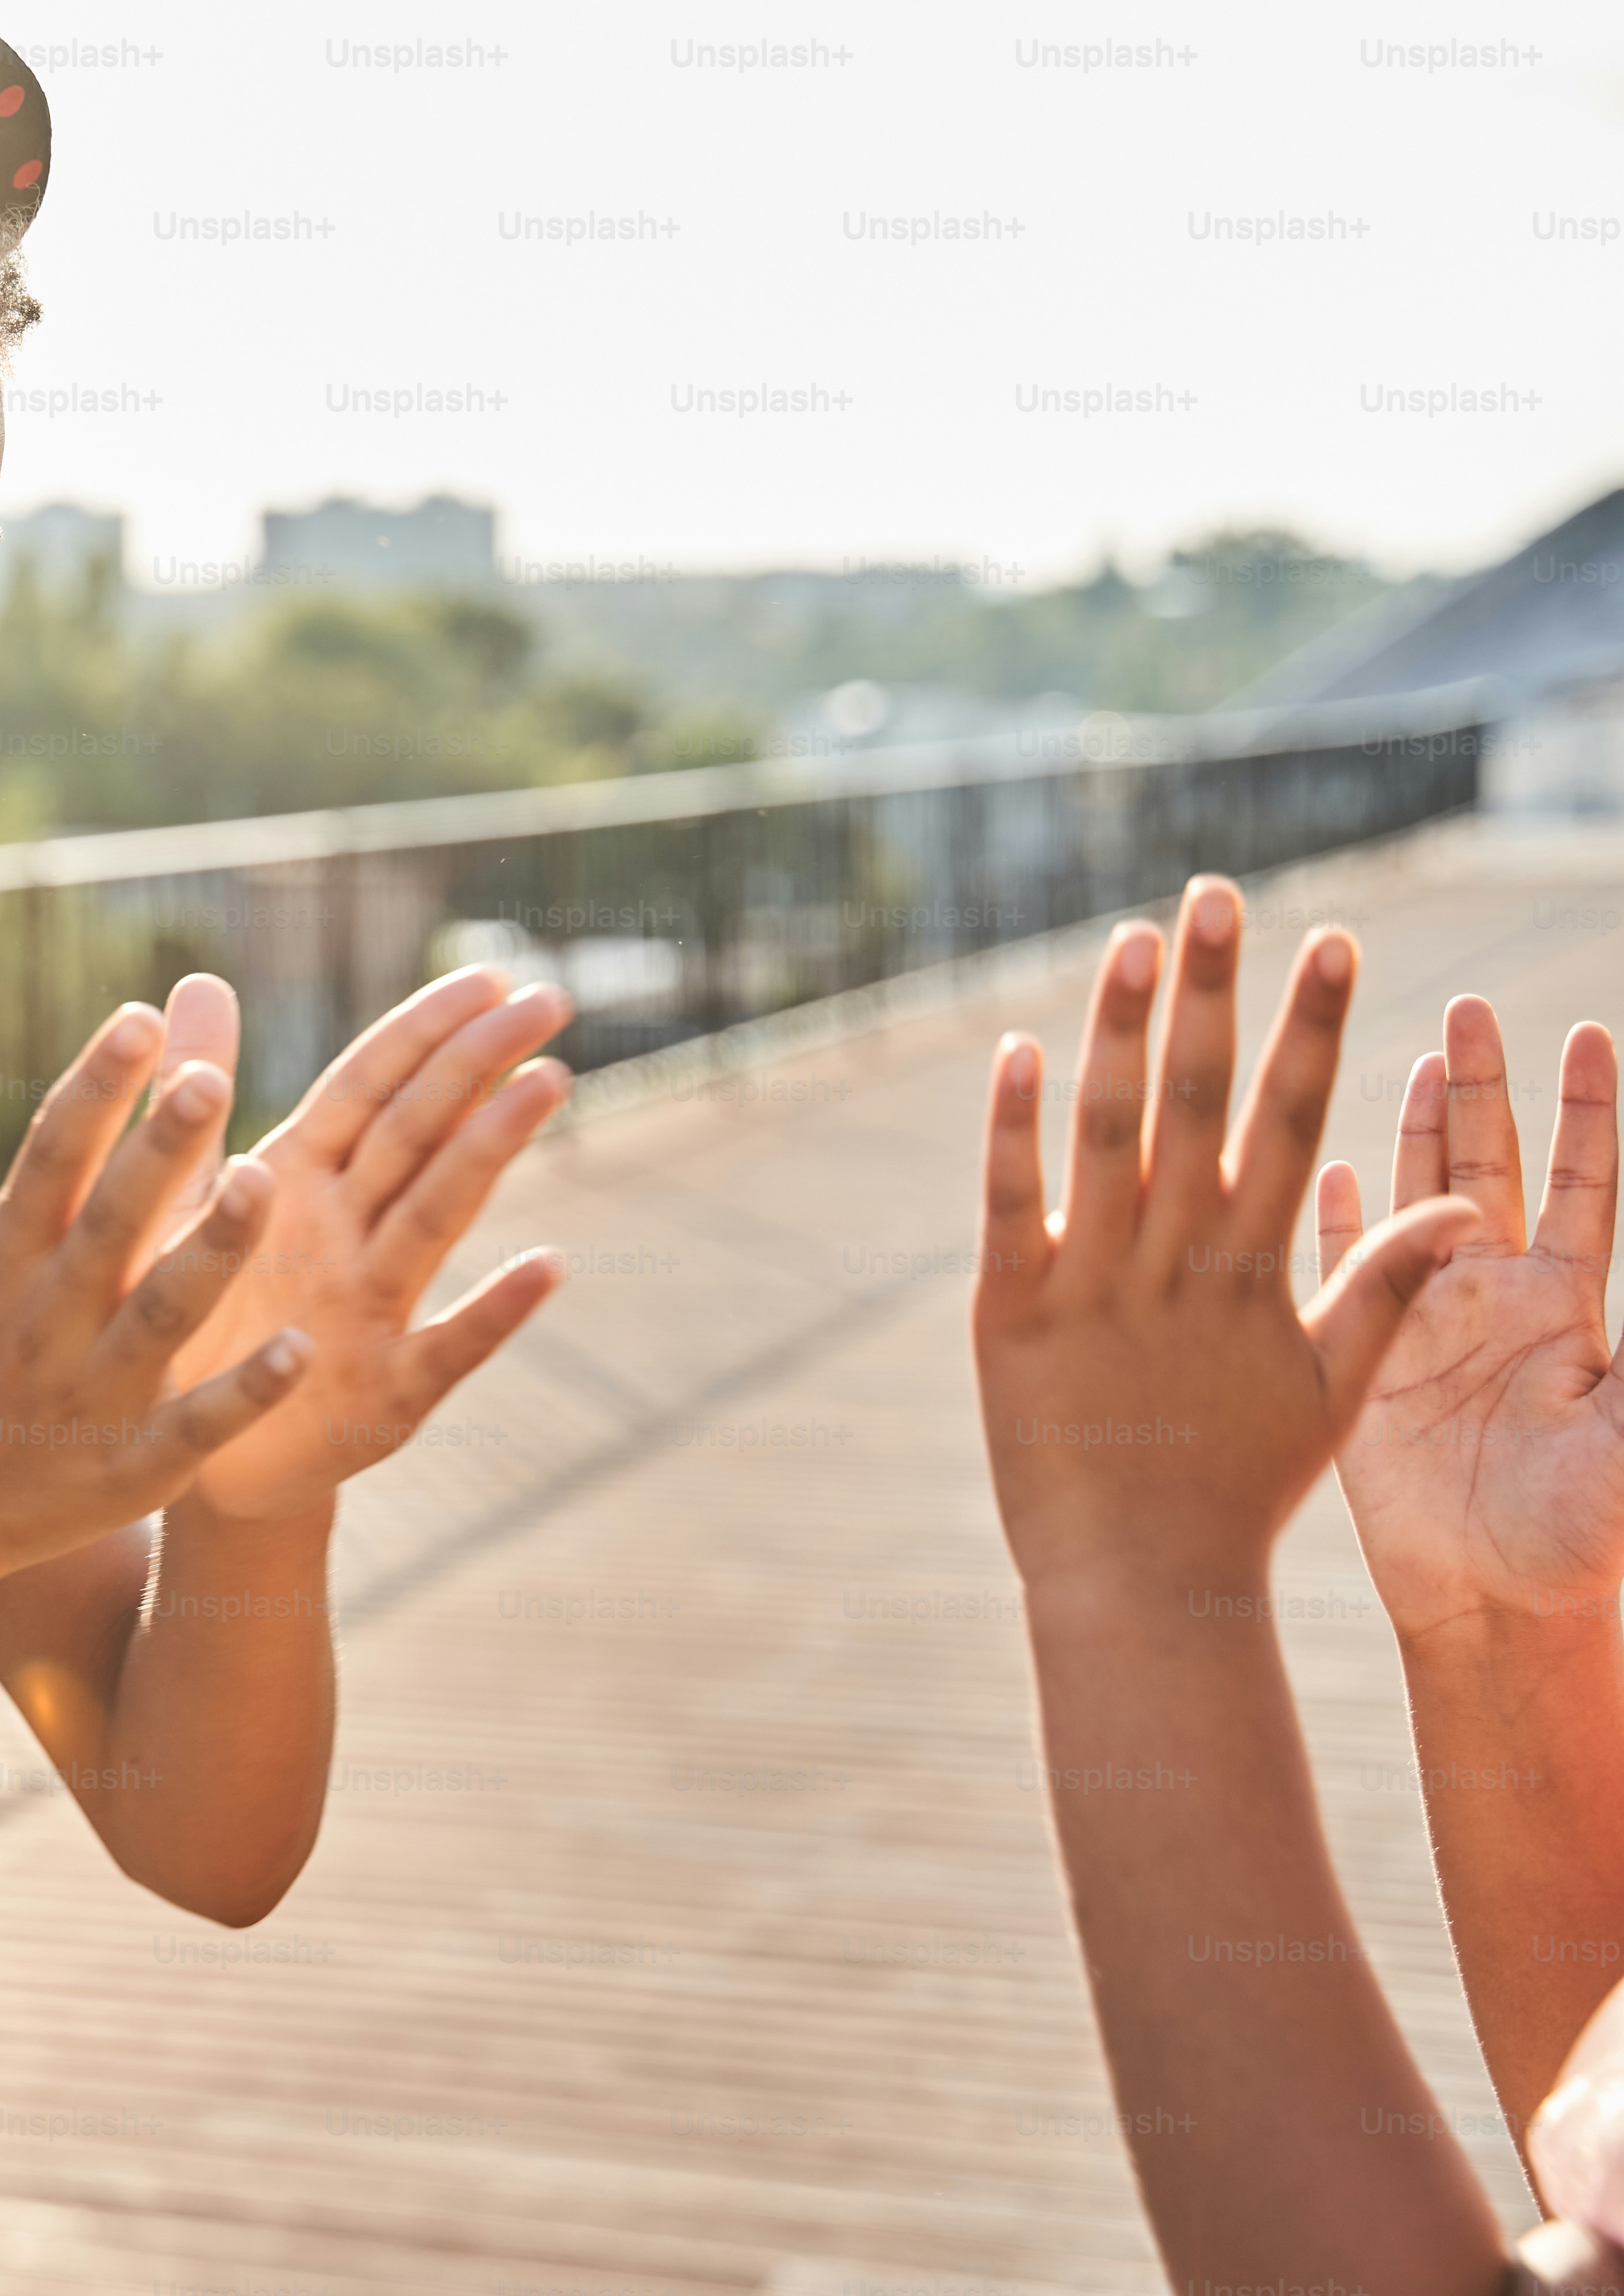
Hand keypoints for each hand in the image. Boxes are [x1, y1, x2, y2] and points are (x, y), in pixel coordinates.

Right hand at [0, 1005, 311, 1600]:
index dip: (96, 1087)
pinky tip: (299, 1349)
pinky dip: (244, 1393)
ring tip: (264, 1180)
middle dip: (158, 1152)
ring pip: (162, 1317)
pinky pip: (194, 1427)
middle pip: (110, 1224)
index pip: (51, 1155)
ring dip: (212, 1253)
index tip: (142, 1019)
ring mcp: (88, 1397)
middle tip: (212, 1076)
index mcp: (2, 1257)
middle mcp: (46, 1319)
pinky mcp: (127, 1470)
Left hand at [145, 966, 571, 1524]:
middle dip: (476, 1063)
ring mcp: (376, 1311)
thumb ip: (198, 1087)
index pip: (369, 1089)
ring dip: (490, 1149)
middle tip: (548, 999)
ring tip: (549, 1081)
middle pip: (417, 1134)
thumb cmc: (198, 1313)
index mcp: (299, 1183)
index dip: (420, 1031)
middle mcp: (348, 1236)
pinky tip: (546, 1267)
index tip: (487, 975)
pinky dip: (494, 1311)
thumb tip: (199, 975)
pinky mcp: (388, 1396)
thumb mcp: (187, 1199)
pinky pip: (447, 1348)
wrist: (198, 1455)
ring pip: (437, 1216)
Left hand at [972, 878, 1479, 1597]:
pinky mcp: (1012, 1314)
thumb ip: (1385, 1289)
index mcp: (1255, 1271)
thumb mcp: (1331, 1388)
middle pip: (1203, 1105)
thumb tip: (1463, 1208)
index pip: (1293, 1121)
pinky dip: (1015, 1129)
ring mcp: (1093, 1285)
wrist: (1141, 1582)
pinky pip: (1014, 1204)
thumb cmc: (1236, 1486)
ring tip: (1135, 937)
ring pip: (1111, 1136)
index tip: (1335, 937)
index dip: (1312, 1027)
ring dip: (1124, 1034)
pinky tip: (1019, 1049)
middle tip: (1220, 892)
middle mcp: (1177, 1265)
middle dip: (1216, 994)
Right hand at [1321, 999, 1623, 1636]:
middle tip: (1471, 1010)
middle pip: (1491, 1167)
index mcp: (1564, 1309)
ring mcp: (1423, 1327)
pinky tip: (1318, 1166)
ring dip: (1411, 1132)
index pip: (1584, 1184)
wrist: (1495, 1604)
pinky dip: (1333, 1220)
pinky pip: (1341, 1274)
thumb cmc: (1580, 1537)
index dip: (1587, 1113)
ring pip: (1414, 1203)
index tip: (1586, 1037)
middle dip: (1485, 1088)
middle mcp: (1494, 1301)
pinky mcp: (1362, 1364)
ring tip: (1408, 1059)